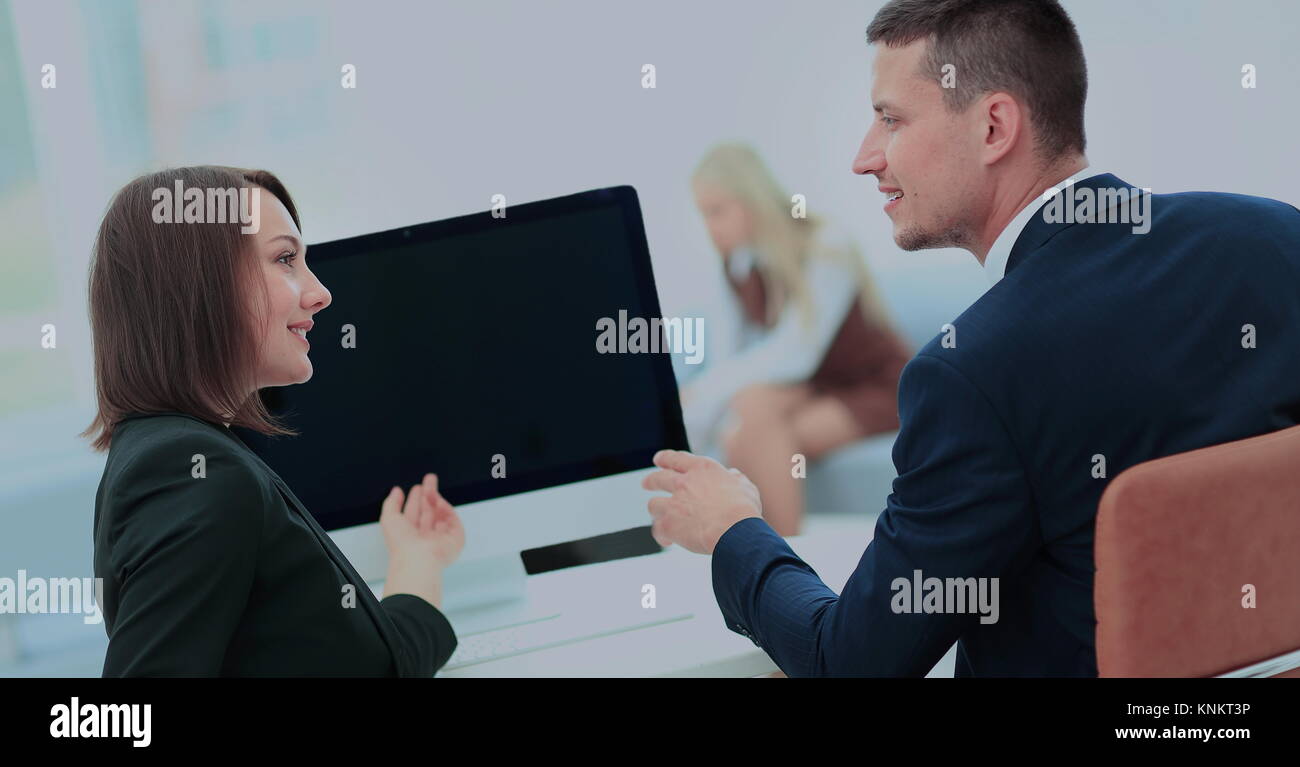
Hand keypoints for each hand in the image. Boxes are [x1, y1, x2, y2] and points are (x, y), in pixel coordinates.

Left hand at [379, 473, 464, 606]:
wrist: (418, 558)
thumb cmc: (402, 544)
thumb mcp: (389, 518)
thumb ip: (392, 503)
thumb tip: (396, 491)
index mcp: (410, 535)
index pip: (414, 514)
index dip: (415, 500)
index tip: (416, 488)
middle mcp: (425, 537)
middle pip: (429, 511)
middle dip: (429, 495)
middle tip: (429, 480)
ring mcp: (441, 538)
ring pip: (440, 514)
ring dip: (436, 499)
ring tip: (430, 487)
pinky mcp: (455, 539)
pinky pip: (453, 520)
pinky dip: (447, 509)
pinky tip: (439, 501)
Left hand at [641, 449, 761, 554]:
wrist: (735, 531)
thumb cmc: (744, 510)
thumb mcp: (745, 486)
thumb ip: (736, 479)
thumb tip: (733, 475)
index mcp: (702, 469)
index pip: (676, 459)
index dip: (665, 458)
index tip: (658, 459)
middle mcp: (684, 483)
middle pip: (657, 479)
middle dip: (650, 481)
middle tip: (646, 483)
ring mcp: (673, 504)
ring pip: (653, 505)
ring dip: (657, 511)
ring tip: (660, 518)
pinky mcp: (668, 525)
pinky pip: (657, 530)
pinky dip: (662, 536)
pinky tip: (667, 541)